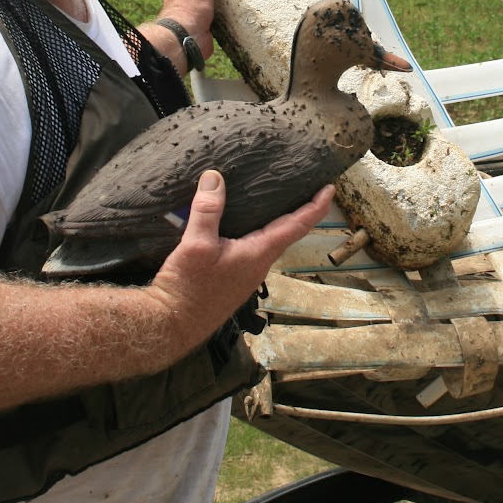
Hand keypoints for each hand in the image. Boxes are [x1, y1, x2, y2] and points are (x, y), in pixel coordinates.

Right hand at [146, 169, 331, 344]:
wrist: (172, 324)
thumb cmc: (188, 289)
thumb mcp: (196, 245)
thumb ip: (207, 210)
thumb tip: (215, 178)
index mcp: (259, 254)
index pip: (297, 225)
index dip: (315, 206)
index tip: (330, 189)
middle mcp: (258, 265)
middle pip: (286, 232)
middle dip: (297, 209)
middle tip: (303, 186)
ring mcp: (246, 274)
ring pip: (267, 240)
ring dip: (275, 220)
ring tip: (272, 198)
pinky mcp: (231, 278)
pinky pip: (250, 248)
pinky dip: (253, 230)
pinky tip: (239, 223)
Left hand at [157, 0, 230, 59]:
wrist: (187, 40)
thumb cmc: (187, 9)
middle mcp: (179, 7)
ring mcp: (190, 21)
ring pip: (201, 12)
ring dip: (212, 9)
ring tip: (230, 1)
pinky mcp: (201, 34)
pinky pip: (213, 26)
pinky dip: (221, 24)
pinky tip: (232, 19)